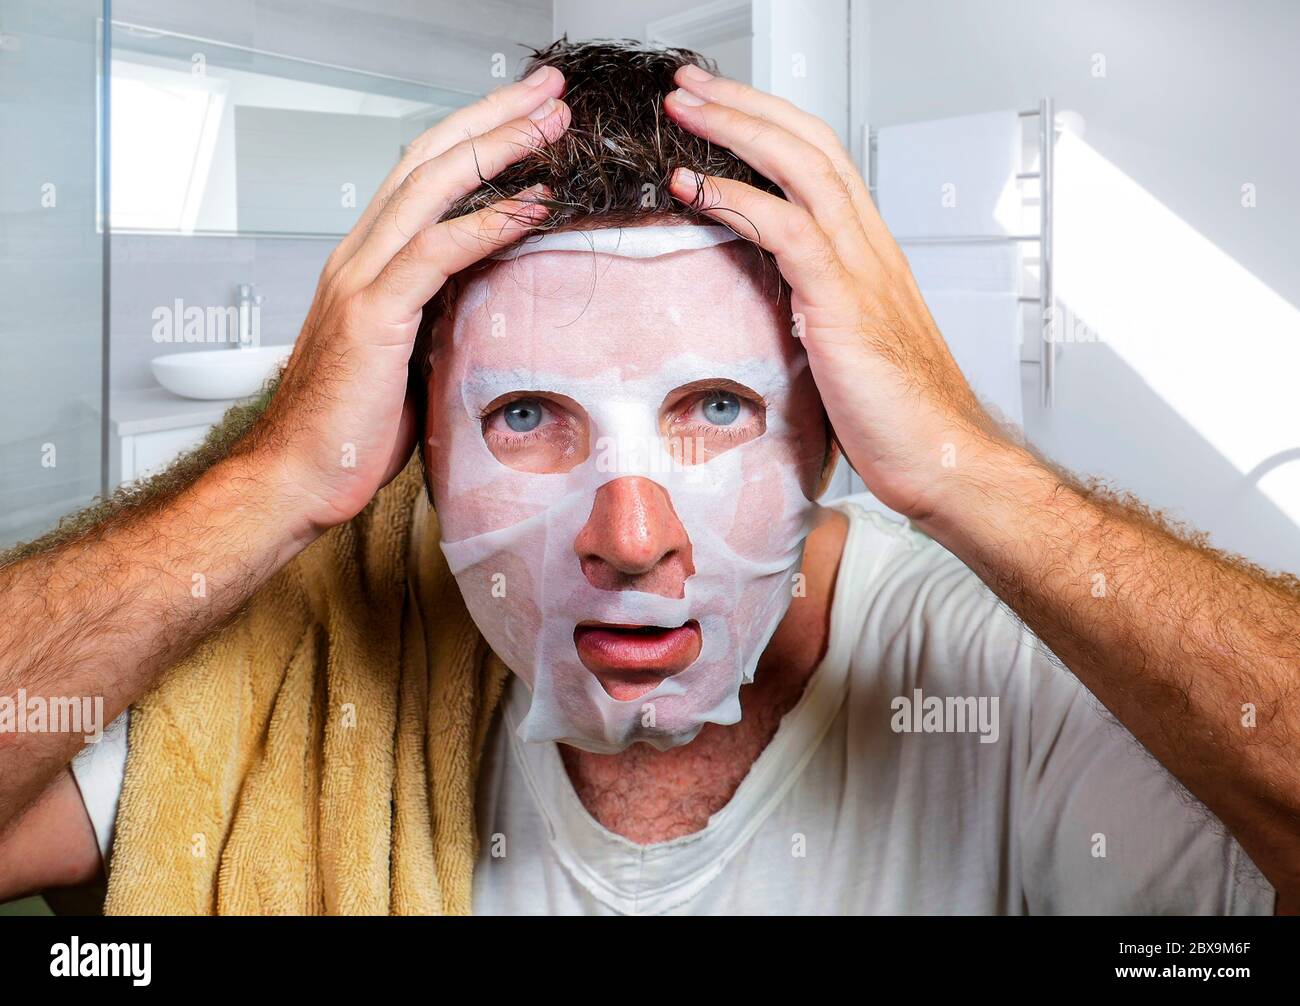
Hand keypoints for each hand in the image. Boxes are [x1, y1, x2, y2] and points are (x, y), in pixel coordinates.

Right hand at [247, 67, 570, 534]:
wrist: (297, 475)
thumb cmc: (350, 427)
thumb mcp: (410, 357)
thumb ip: (441, 315)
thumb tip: (491, 301)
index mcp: (368, 262)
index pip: (425, 175)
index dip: (476, 136)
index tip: (529, 115)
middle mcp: (359, 256)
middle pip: (429, 159)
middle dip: (494, 116)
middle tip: (549, 92)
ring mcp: (360, 280)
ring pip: (430, 187)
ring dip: (497, 148)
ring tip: (550, 124)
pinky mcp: (371, 316)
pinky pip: (434, 253)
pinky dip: (484, 224)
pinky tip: (527, 207)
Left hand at [664, 67, 1008, 523]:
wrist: (943, 457)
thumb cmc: (898, 415)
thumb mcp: (847, 346)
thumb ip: (814, 308)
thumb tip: (774, 303)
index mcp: (869, 252)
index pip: (821, 161)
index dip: (769, 125)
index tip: (719, 109)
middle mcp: (869, 245)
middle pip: (809, 143)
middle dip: (745, 104)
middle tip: (688, 87)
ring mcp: (860, 267)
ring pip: (800, 167)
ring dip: (734, 130)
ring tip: (683, 112)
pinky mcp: (844, 300)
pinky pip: (787, 227)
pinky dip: (737, 199)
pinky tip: (695, 188)